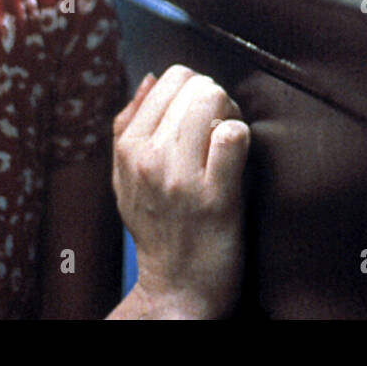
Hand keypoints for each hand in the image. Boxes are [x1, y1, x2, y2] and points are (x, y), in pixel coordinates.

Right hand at [111, 64, 249, 317]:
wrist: (177, 287)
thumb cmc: (158, 228)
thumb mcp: (125, 177)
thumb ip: (129, 125)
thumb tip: (150, 79)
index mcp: (129, 147)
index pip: (171, 78)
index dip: (195, 90)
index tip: (201, 116)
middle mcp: (149, 158)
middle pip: (197, 86)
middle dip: (217, 100)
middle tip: (218, 130)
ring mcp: (181, 177)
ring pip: (215, 101)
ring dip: (231, 116)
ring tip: (226, 144)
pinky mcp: (215, 197)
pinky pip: (233, 136)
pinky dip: (241, 139)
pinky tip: (235, 159)